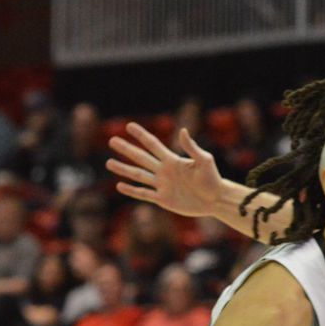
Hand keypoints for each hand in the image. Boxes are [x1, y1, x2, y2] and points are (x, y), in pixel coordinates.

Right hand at [107, 123, 223, 216]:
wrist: (215, 199)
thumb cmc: (213, 178)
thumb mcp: (204, 161)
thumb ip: (192, 147)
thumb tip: (182, 130)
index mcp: (172, 160)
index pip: (153, 145)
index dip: (141, 135)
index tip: (129, 126)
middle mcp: (164, 170)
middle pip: (141, 158)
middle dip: (127, 149)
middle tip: (112, 140)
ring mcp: (162, 185)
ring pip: (138, 175)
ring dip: (123, 169)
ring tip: (109, 163)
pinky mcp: (162, 199)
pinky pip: (144, 194)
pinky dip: (132, 190)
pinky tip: (119, 185)